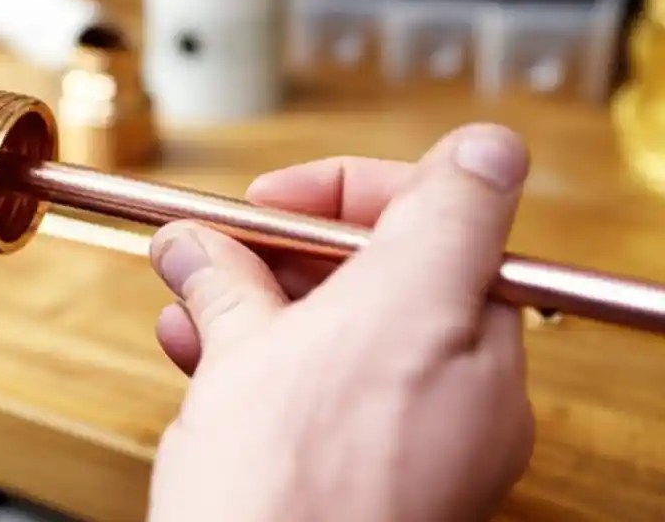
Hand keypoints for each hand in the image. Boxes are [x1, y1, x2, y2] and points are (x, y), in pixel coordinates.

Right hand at [147, 124, 534, 521]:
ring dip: (275, 307)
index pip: (446, 189)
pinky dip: (297, 366)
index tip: (278, 200)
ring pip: (371, 329)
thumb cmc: (281, 502)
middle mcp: (476, 368)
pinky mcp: (427, 474)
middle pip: (397, 262)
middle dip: (289, 250)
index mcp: (450, 309)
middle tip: (221, 253)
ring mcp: (457, 428)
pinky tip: (213, 362)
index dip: (344, 181)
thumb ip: (232, 264)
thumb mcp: (241, 351)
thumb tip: (205, 238)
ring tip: (196, 310)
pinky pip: (369, 391)